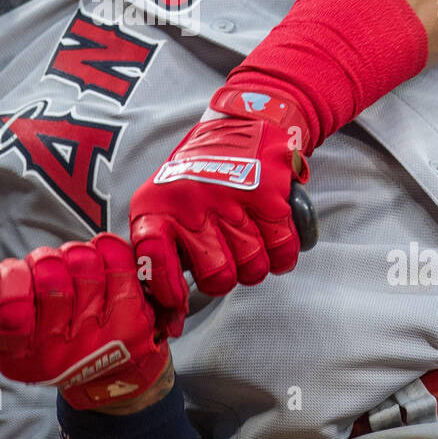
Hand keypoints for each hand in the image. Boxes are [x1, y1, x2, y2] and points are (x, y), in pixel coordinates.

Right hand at [0, 233, 170, 410]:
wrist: (114, 373)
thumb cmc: (55, 340)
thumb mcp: (10, 326)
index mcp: (24, 356)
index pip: (11, 305)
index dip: (12, 277)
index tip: (19, 274)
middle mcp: (62, 352)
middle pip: (48, 273)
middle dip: (44, 261)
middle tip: (48, 270)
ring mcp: (101, 336)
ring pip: (81, 261)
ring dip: (74, 255)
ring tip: (74, 270)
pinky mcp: (133, 318)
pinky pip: (115, 259)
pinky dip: (105, 250)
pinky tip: (101, 264)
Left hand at [129, 87, 308, 332]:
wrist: (239, 124)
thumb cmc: (198, 177)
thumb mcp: (163, 203)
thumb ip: (162, 250)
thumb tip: (169, 313)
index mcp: (158, 207)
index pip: (155, 260)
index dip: (168, 290)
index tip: (179, 303)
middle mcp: (191, 203)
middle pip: (217, 276)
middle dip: (225, 277)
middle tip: (226, 259)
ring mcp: (231, 199)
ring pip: (253, 267)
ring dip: (255, 264)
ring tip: (248, 243)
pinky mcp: (268, 195)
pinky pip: (282, 250)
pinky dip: (283, 254)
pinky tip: (273, 241)